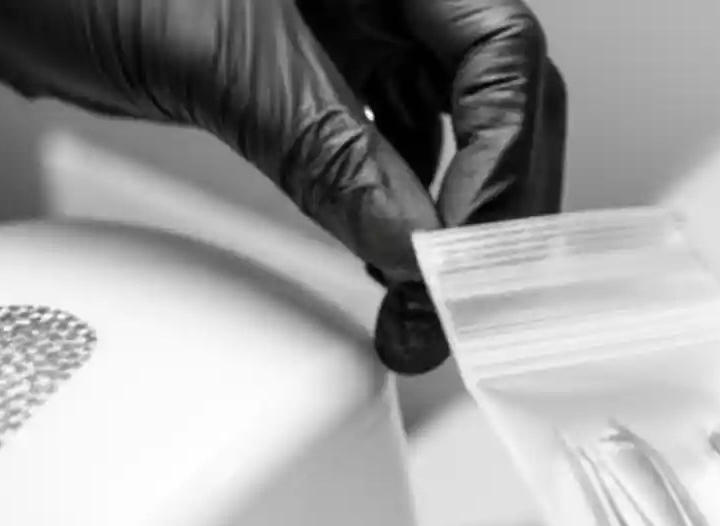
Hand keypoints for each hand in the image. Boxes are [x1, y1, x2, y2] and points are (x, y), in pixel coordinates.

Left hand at [0, 0, 565, 373]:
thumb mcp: (218, 58)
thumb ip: (329, 151)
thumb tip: (411, 243)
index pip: (500, 50)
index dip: (501, 152)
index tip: (464, 242)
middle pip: (493, 96)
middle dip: (492, 198)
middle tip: (471, 288)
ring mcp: (353, 32)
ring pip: (447, 132)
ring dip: (446, 222)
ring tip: (427, 299)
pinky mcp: (314, 79)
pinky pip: (385, 149)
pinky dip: (394, 211)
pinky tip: (390, 258)